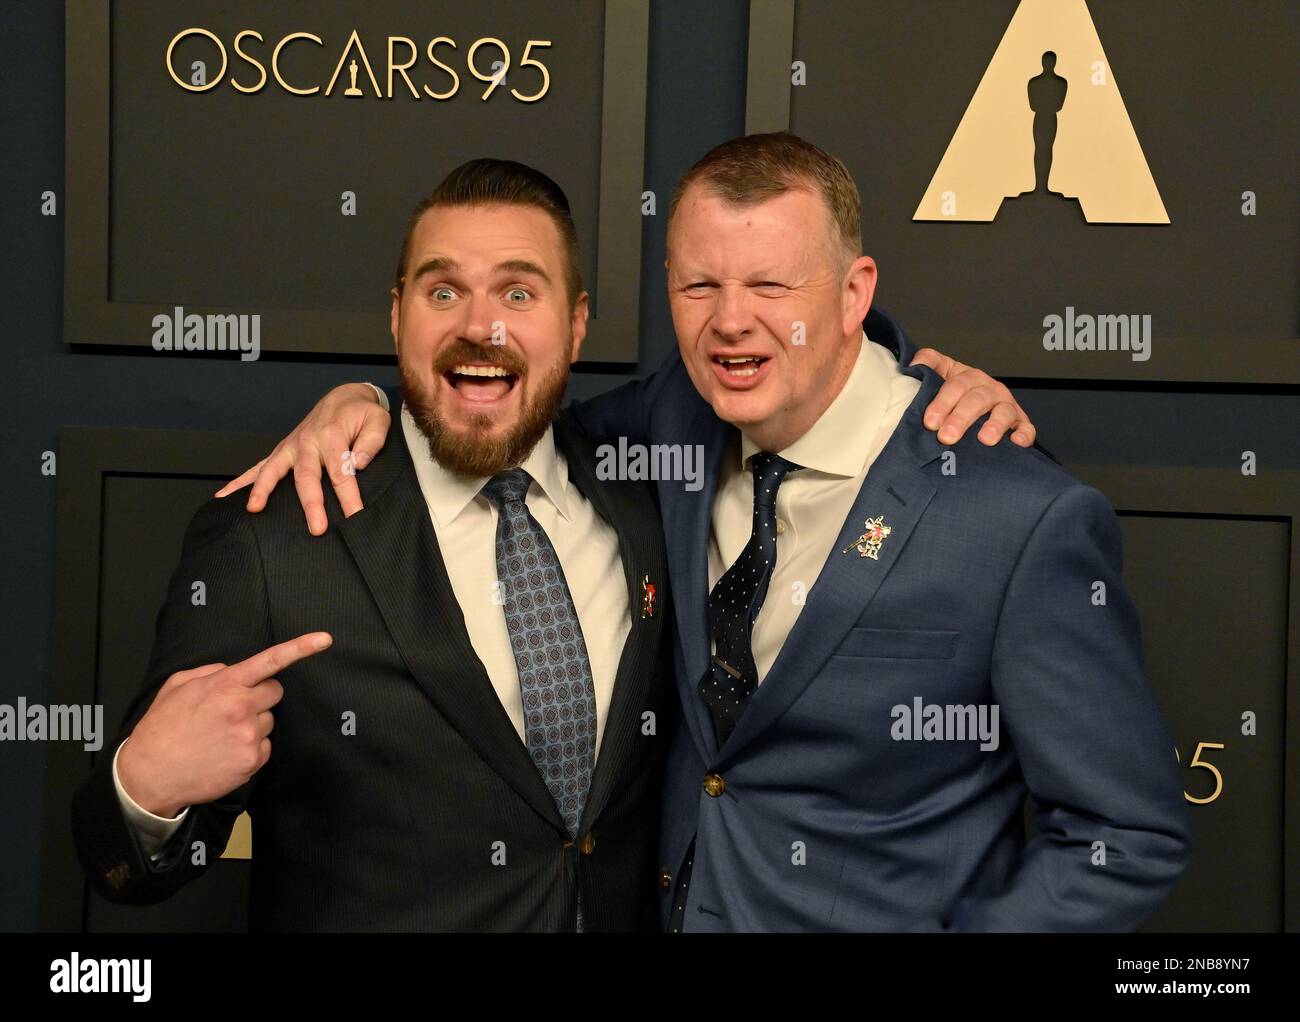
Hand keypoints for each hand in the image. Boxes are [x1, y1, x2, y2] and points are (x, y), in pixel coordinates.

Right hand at [116, 632, 332, 817]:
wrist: (150, 775)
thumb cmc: (162, 728)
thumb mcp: (177, 687)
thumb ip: (210, 672)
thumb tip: (232, 671)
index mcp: (225, 685)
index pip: (270, 660)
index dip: (301, 647)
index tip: (325, 639)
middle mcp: (243, 708)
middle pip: (275, 692)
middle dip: (259, 696)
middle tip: (231, 709)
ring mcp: (250, 736)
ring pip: (269, 721)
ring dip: (252, 724)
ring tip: (220, 735)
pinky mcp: (253, 761)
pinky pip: (265, 746)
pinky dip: (251, 748)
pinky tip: (225, 752)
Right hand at [216, 383, 389, 534]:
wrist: (343, 398)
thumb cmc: (362, 413)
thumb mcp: (378, 420)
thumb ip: (371, 442)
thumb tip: (359, 464)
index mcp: (332, 435)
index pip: (341, 471)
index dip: (348, 496)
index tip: (354, 516)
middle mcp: (307, 441)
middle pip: (306, 476)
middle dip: (310, 504)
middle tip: (316, 528)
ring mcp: (291, 447)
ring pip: (273, 470)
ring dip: (262, 491)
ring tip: (254, 510)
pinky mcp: (282, 452)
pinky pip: (258, 467)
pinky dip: (241, 482)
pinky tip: (224, 497)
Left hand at [910, 348, 1035, 447]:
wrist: (979, 406)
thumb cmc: (957, 393)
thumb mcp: (941, 373)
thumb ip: (928, 365)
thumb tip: (913, 364)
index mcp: (969, 378)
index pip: (955, 386)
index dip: (942, 403)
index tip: (929, 422)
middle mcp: (990, 389)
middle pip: (977, 400)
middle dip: (961, 418)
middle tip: (946, 436)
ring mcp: (1007, 406)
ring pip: (1003, 412)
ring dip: (995, 425)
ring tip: (984, 439)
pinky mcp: (1021, 423)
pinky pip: (1027, 428)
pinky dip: (1024, 435)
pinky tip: (1016, 442)